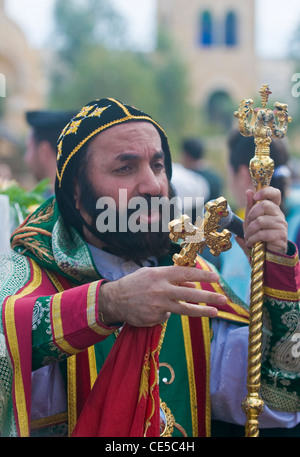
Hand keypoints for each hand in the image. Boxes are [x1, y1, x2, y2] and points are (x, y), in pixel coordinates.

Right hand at [98, 266, 226, 326]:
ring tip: (215, 312)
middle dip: (209, 296)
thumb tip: (191, 285)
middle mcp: (161, 290)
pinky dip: (166, 312)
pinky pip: (167, 316)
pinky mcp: (155, 318)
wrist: (114, 300)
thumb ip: (171, 278)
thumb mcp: (151, 274)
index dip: (203, 276)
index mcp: (160, 275)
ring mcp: (158, 306)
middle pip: (190, 294)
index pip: (186, 274)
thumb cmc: (135, 283)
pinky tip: (154, 309)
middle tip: (223, 299)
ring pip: (185, 309)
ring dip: (202, 311)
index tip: (216, 278)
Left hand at [242, 186, 287, 254]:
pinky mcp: (281, 236)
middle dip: (251, 216)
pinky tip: (250, 243)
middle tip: (247, 226)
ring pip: (260, 221)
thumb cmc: (258, 237)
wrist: (266, 256)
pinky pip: (262, 233)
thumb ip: (250, 207)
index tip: (255, 197)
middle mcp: (279, 215)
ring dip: (249, 231)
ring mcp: (281, 225)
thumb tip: (249, 191)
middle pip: (265, 205)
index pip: (275, 194)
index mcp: (272, 209)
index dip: (265, 192)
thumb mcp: (250, 222)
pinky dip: (252, 239)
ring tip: (248, 238)